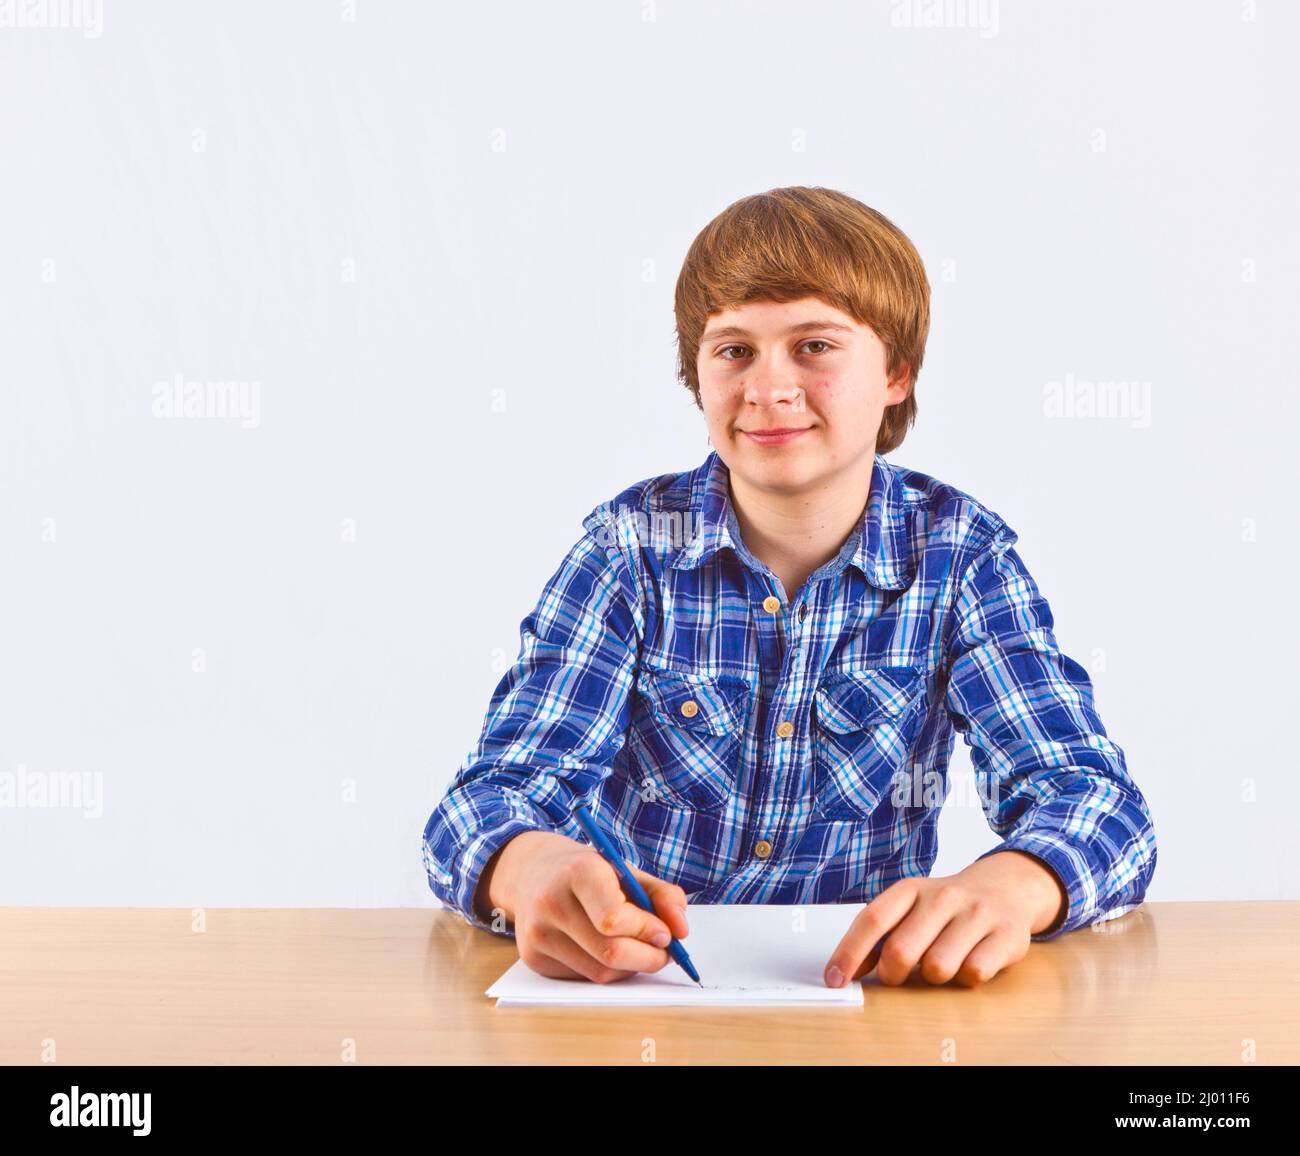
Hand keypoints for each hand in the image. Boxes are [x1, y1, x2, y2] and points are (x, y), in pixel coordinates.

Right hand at [477, 829, 690, 982]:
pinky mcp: (534, 958)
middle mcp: (551, 903)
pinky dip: (608, 971)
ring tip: (638, 947)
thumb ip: (663, 894)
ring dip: (631, 967)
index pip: (614, 917)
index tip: (665, 933)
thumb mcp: (626, 869)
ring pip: (600, 972)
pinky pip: (584, 978)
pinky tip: (607, 950)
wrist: (532, 873)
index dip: (646, 930)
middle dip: (648, 957)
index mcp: (578, 872)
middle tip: (664, 951)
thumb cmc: (588, 871)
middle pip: (610, 952)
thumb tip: (681, 930)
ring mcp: (537, 934)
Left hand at [823, 850, 1067, 987]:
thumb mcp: (910, 908)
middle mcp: (943, 896)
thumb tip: (845, 971)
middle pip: (901, 951)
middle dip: (893, 975)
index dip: (849, 953)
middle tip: (899, 975)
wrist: (1006, 887)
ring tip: (942, 961)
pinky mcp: (1007, 935)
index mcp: (911, 888)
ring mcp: (976, 914)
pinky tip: (970, 961)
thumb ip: (880, 935)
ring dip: (933, 977)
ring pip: (938, 968)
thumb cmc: (946, 907)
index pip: (872, 920)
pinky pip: (974, 974)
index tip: (835, 980)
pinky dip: (966, 978)